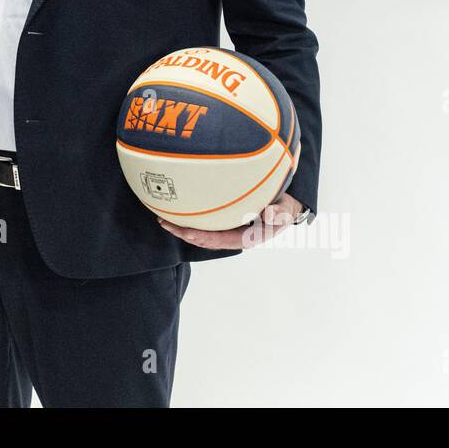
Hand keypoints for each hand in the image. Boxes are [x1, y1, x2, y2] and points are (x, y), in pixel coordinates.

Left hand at [155, 193, 303, 249]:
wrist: (285, 207)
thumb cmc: (285, 209)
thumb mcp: (287, 210)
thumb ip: (280, 212)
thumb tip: (268, 215)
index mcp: (247, 237)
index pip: (221, 240)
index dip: (204, 238)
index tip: (188, 233)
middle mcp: (233, 236)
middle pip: (205, 238)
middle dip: (184, 233)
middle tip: (164, 223)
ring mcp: (226, 230)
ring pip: (201, 232)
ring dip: (182, 227)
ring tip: (161, 218)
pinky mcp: (223, 221)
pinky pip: (204, 223)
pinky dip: (189, 219)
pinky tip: (175, 211)